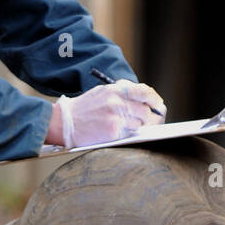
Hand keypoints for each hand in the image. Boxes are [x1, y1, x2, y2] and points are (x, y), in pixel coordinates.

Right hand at [49, 81, 165, 147]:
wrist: (65, 122)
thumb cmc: (84, 109)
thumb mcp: (102, 93)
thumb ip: (121, 94)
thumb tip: (142, 99)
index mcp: (115, 90)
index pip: (143, 91)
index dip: (154, 99)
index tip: (158, 105)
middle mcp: (117, 102)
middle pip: (145, 111)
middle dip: (149, 118)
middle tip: (149, 121)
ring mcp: (115, 117)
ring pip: (139, 124)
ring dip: (138, 127)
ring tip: (129, 126)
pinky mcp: (113, 131)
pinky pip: (129, 134)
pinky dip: (128, 134)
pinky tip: (119, 132)